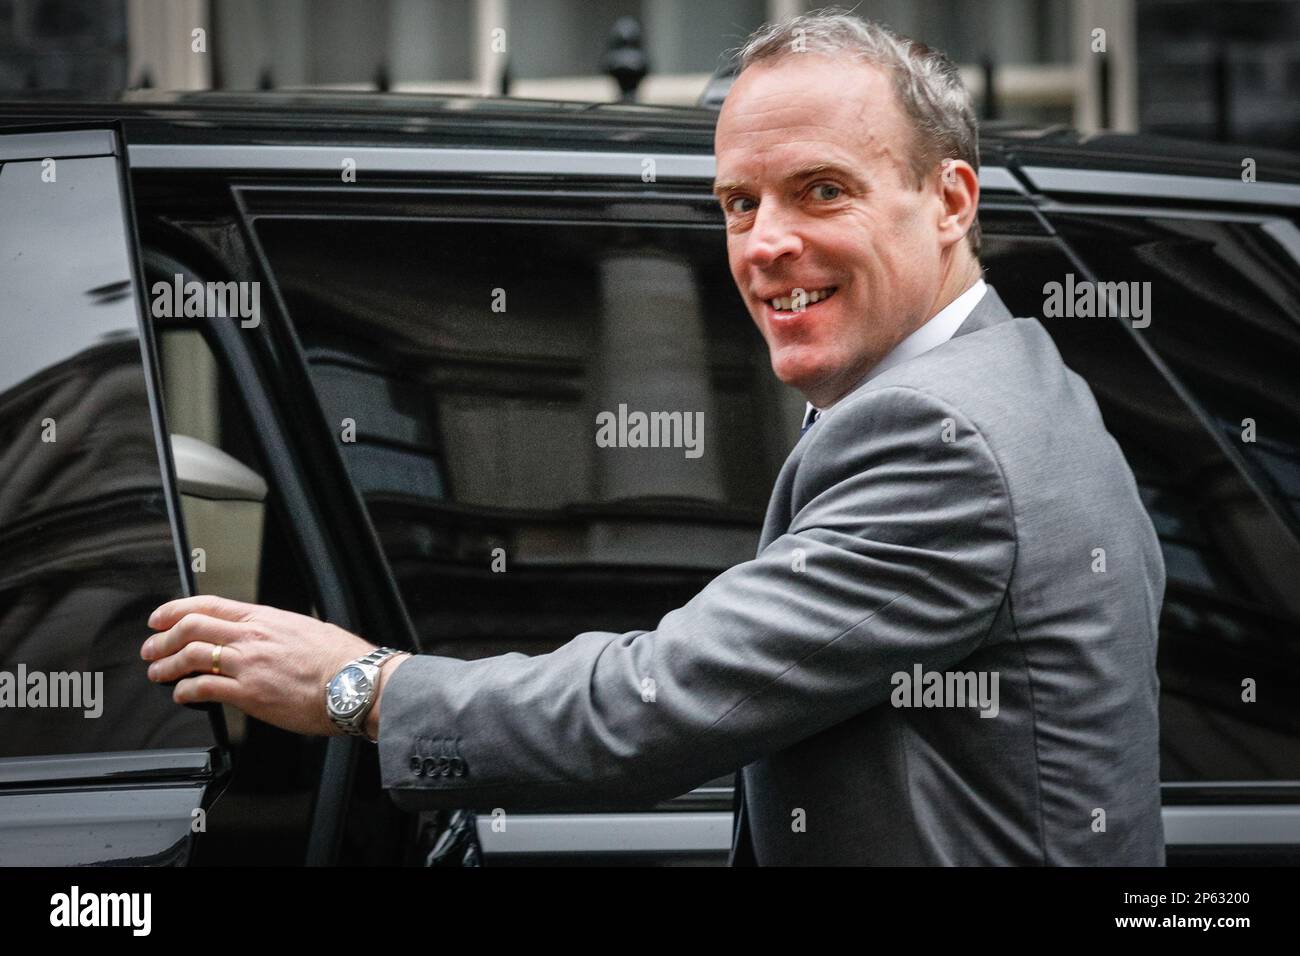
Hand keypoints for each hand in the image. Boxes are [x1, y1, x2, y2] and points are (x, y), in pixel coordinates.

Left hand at [141, 595, 376, 735]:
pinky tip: (182, 694)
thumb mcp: (304, 630)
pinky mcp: (248, 693)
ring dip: (166, 665)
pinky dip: (185, 691)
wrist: (355, 683)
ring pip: (190, 655)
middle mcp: (252, 637)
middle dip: (162, 637)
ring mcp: (248, 664)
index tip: (161, 617)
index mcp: (265, 618)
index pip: (209, 604)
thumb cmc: (341, 661)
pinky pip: (203, 688)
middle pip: (191, 626)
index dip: (176, 609)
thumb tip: (261, 638)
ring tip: (158, 673)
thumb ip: (275, 633)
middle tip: (151, 647)